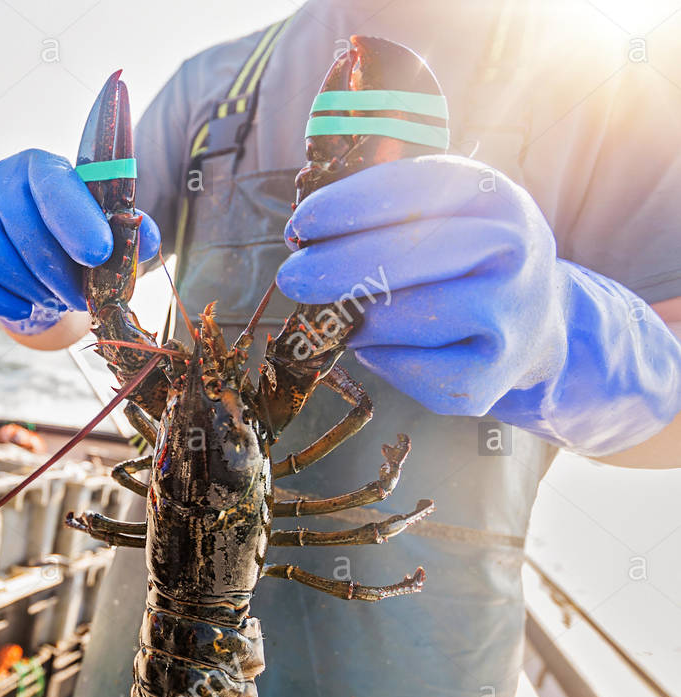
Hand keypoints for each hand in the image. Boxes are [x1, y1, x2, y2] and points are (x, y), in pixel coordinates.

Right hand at [0, 148, 159, 334]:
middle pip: (33, 243)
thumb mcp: (95, 219)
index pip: (54, 188)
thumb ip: (124, 228)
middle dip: (67, 279)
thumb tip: (148, 239)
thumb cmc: (60, 226)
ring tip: (52, 291)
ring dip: (43, 295)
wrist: (3, 233)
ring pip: (12, 275)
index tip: (100, 253)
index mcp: (36, 166)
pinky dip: (15, 307)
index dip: (78, 222)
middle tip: (82, 296)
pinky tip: (22, 293)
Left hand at [275, 155, 680, 454]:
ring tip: (342, 316)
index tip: (299, 226)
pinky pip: (411, 371)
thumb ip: (386, 212)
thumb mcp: (446, 214)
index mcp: (492, 196)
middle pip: (407, 255)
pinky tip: (378, 347)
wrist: (535, 324)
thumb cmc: (464, 260)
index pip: (411, 191)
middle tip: (291, 277)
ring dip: (356, 319)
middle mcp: (511, 249)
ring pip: (403, 318)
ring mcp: (508, 314)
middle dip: (335, 267)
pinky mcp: (490, 375)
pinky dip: (381, 359)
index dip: (345, 208)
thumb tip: (306, 238)